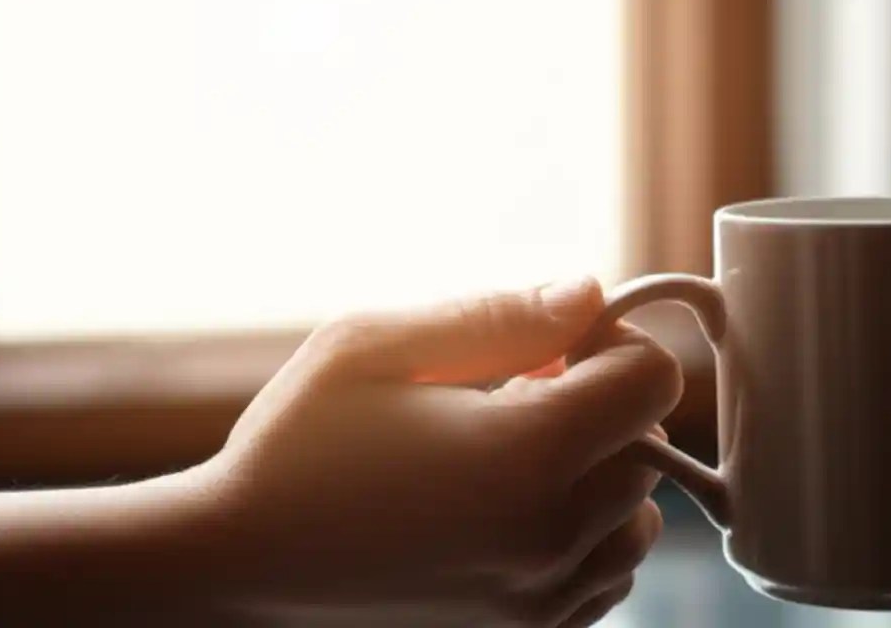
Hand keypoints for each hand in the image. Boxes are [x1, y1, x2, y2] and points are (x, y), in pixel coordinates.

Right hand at [200, 277, 682, 626]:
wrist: (237, 568)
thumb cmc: (295, 447)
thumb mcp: (376, 348)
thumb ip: (498, 316)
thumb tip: (587, 294)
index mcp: (522, 456)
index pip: (653, 381)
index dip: (613, 343)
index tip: (552, 346)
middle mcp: (548, 539)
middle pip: (649, 450)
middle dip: (602, 406)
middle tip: (519, 392)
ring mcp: (537, 601)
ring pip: (636, 522)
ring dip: (600, 477)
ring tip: (515, 458)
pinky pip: (604, 579)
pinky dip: (584, 539)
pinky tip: (511, 512)